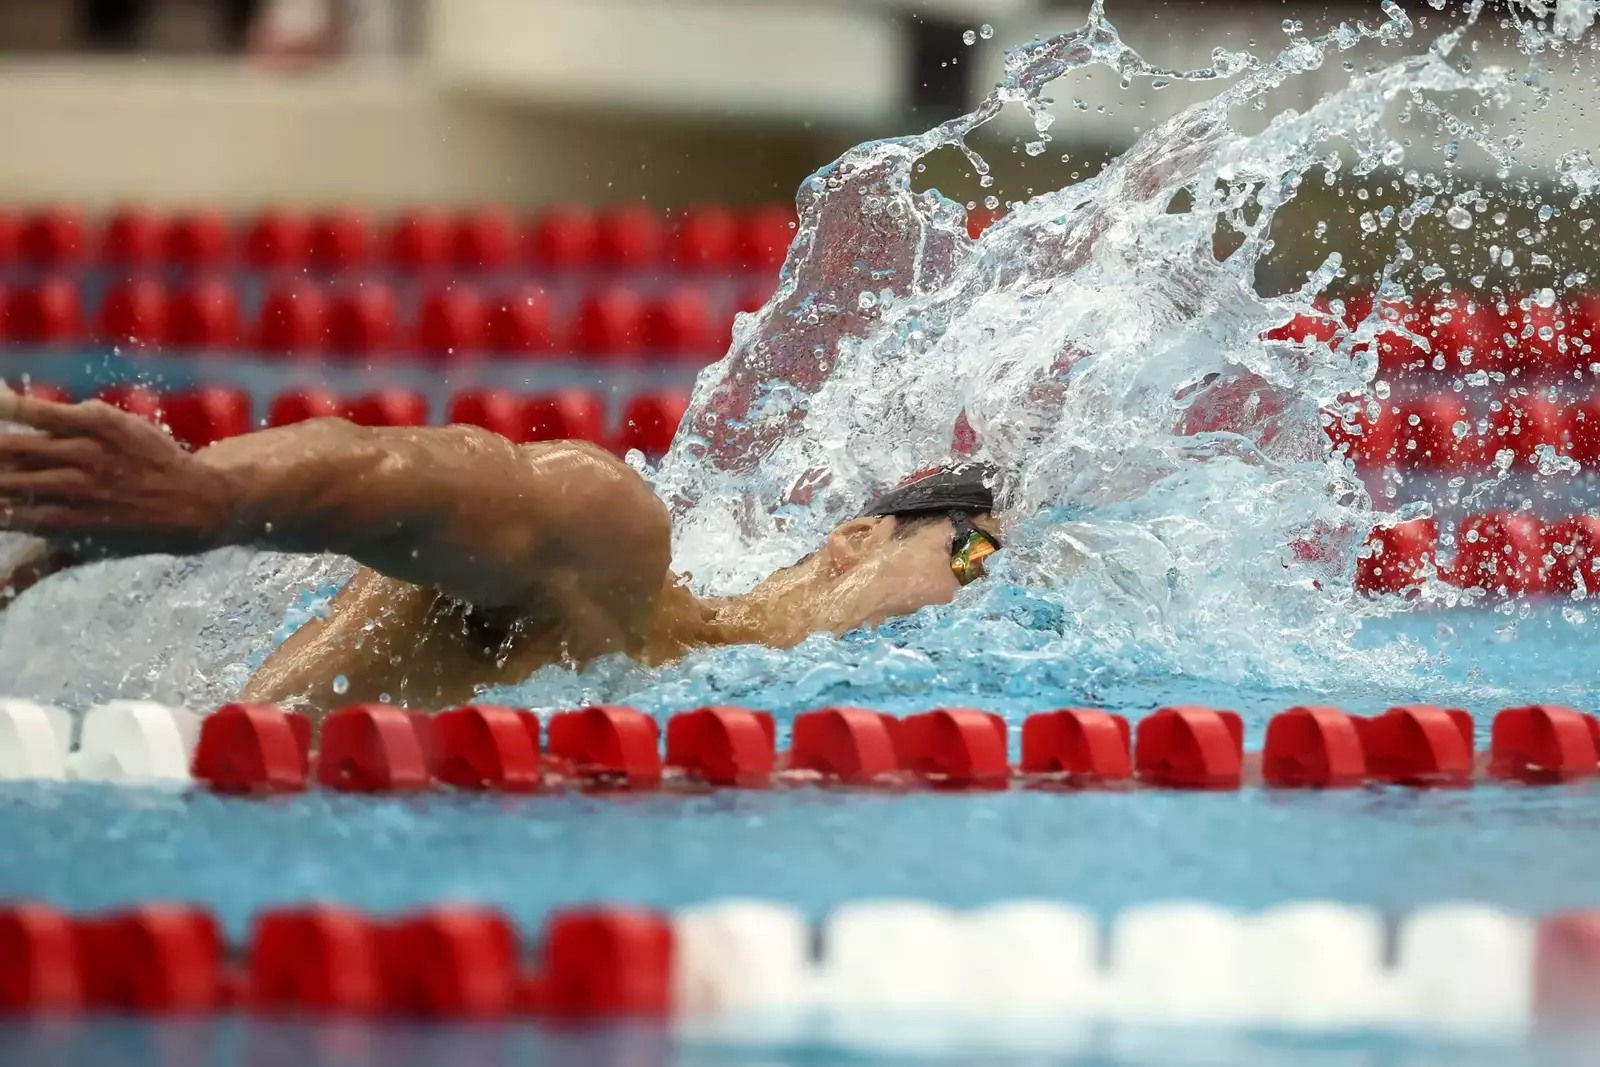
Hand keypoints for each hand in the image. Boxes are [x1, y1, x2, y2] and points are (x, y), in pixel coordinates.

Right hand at [0, 390, 239, 559]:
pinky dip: (14, 406)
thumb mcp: (80, 552)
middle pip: (0, 477)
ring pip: (14, 446)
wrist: (199, 503)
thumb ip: (30, 570)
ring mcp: (86, 454)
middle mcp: (69, 489)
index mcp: (55, 523)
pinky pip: (48, 412)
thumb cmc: (130, 528)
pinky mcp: (101, 424)